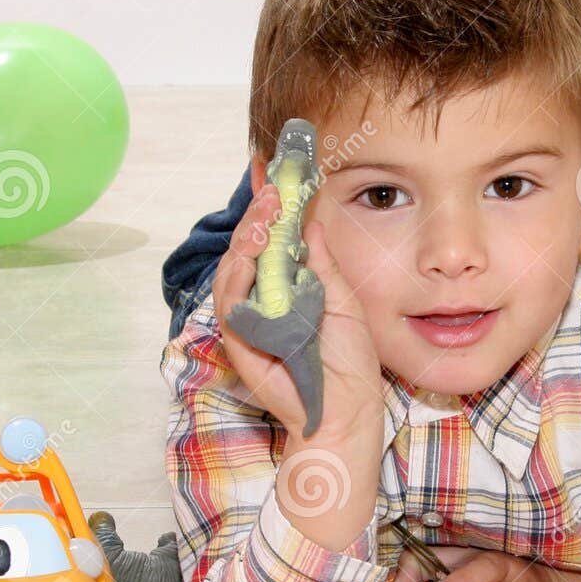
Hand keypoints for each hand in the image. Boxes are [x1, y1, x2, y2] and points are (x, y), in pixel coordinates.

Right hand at [213, 185, 383, 444]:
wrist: (349, 408)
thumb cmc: (349, 360)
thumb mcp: (342, 298)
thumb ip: (322, 261)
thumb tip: (310, 219)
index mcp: (289, 287)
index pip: (272, 241)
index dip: (268, 210)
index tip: (272, 173)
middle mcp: (265, 300)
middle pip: (248, 250)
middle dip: (258, 216)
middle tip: (272, 189)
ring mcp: (250, 319)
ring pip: (233, 270)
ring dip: (246, 238)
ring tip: (264, 212)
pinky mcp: (241, 341)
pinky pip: (231, 303)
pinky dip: (237, 275)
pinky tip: (252, 252)